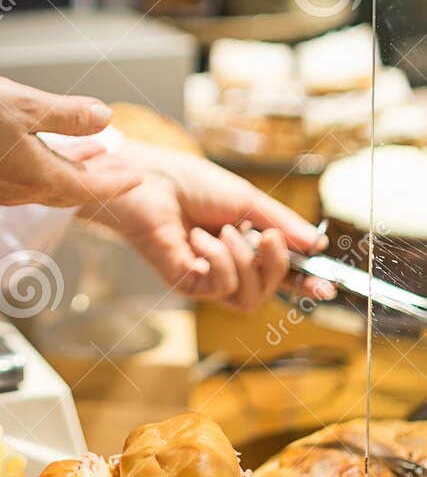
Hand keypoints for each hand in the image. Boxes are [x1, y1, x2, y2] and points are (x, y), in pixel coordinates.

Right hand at [0, 73, 139, 210]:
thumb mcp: (26, 105)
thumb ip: (68, 115)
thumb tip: (104, 120)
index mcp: (41, 176)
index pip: (91, 186)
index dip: (117, 180)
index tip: (138, 176)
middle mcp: (24, 189)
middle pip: (72, 187)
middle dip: (99, 175)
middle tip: (121, 164)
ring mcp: (1, 186)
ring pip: (50, 180)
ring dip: (74, 166)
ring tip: (89, 151)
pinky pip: (28, 174)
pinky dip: (49, 162)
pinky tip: (45, 146)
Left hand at [79, 138, 332, 310]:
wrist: (150, 178)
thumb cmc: (190, 183)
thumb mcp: (245, 198)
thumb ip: (280, 222)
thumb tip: (316, 244)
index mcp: (244, 245)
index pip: (280, 274)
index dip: (305, 283)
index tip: (326, 285)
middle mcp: (226, 266)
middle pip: (268, 291)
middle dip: (276, 266)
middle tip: (268, 237)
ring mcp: (205, 278)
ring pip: (248, 298)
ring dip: (244, 262)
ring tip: (225, 231)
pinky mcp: (186, 283)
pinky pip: (219, 288)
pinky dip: (217, 260)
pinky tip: (200, 238)